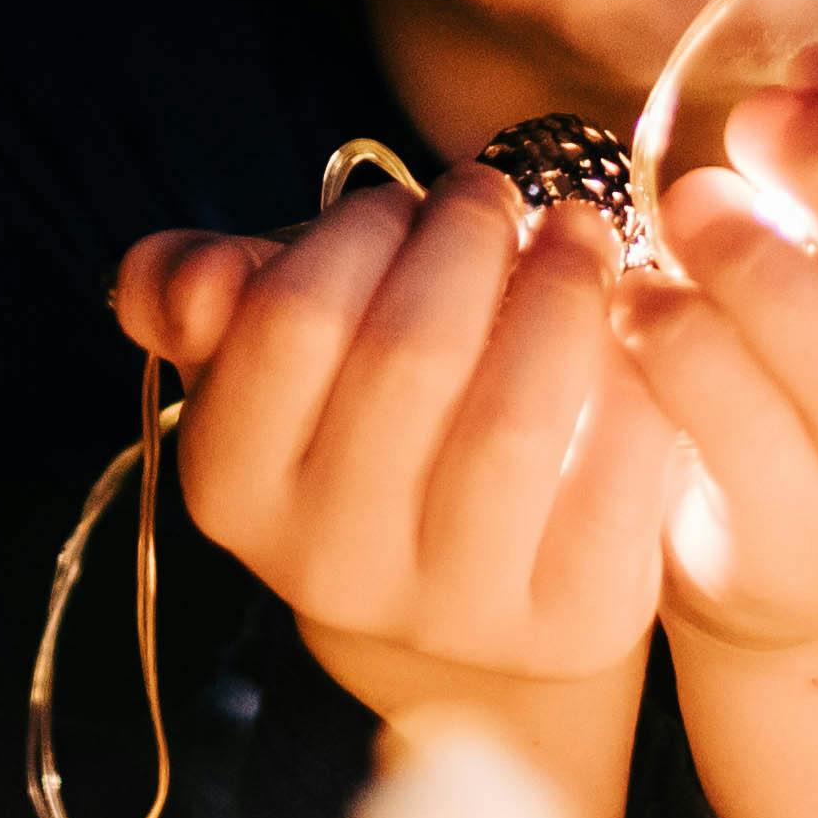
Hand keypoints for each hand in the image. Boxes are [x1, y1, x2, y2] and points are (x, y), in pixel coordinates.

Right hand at [110, 168, 689, 718]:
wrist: (471, 597)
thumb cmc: (368, 422)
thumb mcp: (273, 352)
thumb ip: (205, 290)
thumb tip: (186, 281)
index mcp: (233, 488)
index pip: (291, 319)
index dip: (363, 230)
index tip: (407, 200)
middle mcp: (327, 566)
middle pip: (409, 354)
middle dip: (469, 237)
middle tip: (501, 195)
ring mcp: (451, 609)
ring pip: (515, 417)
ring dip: (561, 289)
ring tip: (578, 236)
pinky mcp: (570, 623)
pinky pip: (615, 467)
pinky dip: (631, 373)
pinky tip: (629, 326)